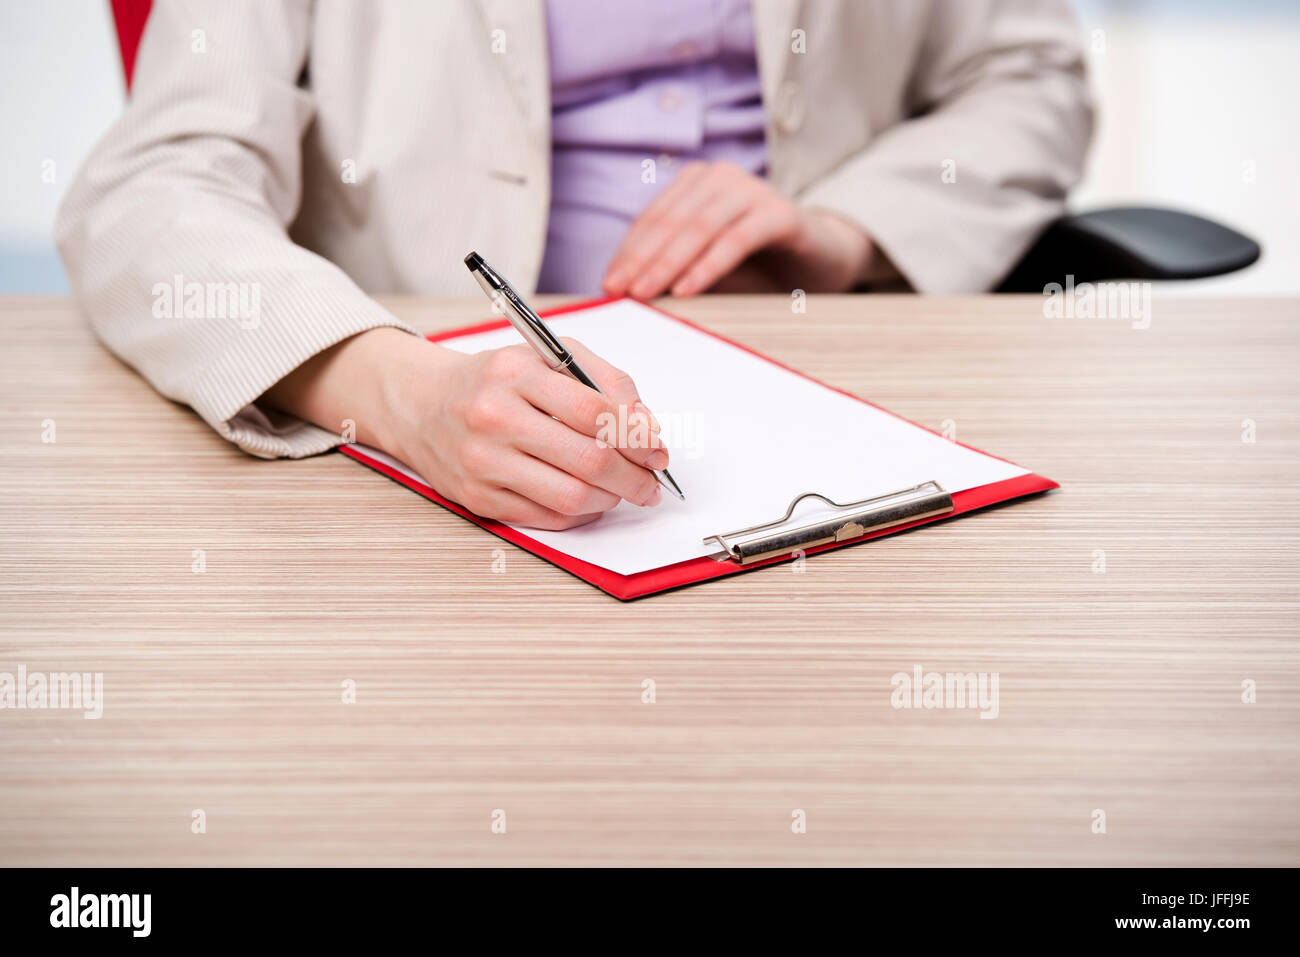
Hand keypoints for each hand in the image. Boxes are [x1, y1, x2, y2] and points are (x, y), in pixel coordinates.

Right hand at [265, 329, 668, 529]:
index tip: (657, 449)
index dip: (638, 436)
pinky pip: (547, 517)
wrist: (422, 405)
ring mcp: (482, 462)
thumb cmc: (495, 381)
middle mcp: (493, 417)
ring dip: (610, 499)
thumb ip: (605, 381)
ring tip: (621, 490)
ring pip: (571, 497)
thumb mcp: (548, 358)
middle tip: (650, 482)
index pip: (594, 411)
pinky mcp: (477, 498)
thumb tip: (647, 427)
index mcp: (515, 374)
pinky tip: (590, 500)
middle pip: (588, 460)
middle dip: (634, 477)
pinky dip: (580, 514)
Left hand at [602, 160, 889, 298]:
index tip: (608, 284)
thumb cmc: (757, 264)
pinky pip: (735, 240)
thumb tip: (626, 292)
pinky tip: (686, 290)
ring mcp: (752, 191)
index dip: (628, 252)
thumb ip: (673, 269)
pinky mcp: (779, 213)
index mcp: (696, 184)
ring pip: (699, 228)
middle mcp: (722, 178)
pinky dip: (708, 266)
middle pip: (671, 222)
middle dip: (642, 259)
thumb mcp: (707, 265)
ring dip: (668, 264)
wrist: (823, 257)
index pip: (652, 219)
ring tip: (646, 294)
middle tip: (620, 291)